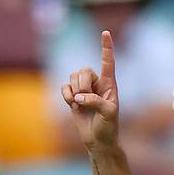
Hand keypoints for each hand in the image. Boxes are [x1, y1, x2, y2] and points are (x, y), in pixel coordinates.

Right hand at [60, 29, 118, 149]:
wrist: (99, 141)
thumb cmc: (109, 127)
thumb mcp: (108, 113)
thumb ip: (96, 101)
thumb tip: (79, 97)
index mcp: (109, 84)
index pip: (108, 62)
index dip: (106, 47)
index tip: (106, 33)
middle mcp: (97, 83)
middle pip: (84, 70)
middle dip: (83, 85)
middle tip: (87, 99)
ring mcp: (84, 89)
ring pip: (73, 76)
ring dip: (75, 91)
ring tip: (81, 104)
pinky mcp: (74, 97)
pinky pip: (64, 86)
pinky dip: (66, 95)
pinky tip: (72, 105)